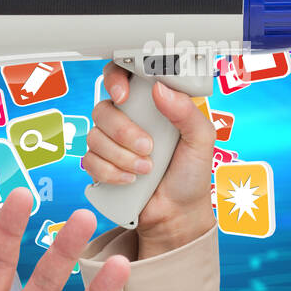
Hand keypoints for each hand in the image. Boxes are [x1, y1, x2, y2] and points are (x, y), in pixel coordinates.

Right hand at [85, 62, 215, 257]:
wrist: (177, 214)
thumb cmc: (191, 174)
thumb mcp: (201, 140)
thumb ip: (187, 112)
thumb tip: (160, 89)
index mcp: (150, 105)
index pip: (122, 77)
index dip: (115, 80)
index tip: (123, 96)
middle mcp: (128, 120)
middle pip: (103, 109)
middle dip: (124, 132)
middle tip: (148, 148)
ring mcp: (111, 142)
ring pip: (94, 137)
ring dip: (122, 157)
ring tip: (146, 170)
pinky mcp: (100, 165)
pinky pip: (89, 161)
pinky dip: (112, 173)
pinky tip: (131, 180)